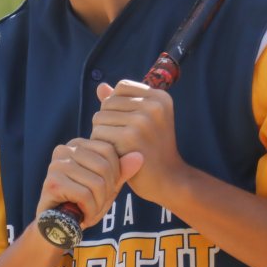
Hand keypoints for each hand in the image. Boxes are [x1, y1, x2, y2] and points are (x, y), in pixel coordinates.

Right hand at [35, 138, 142, 229]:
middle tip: (99, 203)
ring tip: (91, 209)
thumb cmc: (84, 202)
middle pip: (103, 166)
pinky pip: (84, 196)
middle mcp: (64, 150)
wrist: (59, 227)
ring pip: (96, 183)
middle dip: (107, 191)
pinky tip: (84, 216)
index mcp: (77, 144)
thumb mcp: (108, 185)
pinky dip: (90, 211)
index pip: (108, 150)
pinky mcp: (52, 183)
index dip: (115, 174)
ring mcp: (56, 166)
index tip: (107, 189)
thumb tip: (139, 156)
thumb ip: (122, 170)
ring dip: (99, 203)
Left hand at [89, 80, 185, 206]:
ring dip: (102, 134)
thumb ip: (123, 102)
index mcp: (160, 97)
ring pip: (99, 118)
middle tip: (124, 139)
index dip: (117, 105)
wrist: (169, 180)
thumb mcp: (144, 120)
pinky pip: (98, 134)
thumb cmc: (152, 149)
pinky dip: (101, 147)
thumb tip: (100, 86)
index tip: (128, 123)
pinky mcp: (130, 137)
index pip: (121, 87)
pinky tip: (116, 156)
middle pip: (108, 102)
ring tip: (121, 147)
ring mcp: (142, 121)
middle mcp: (153, 105)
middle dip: (108, 121)